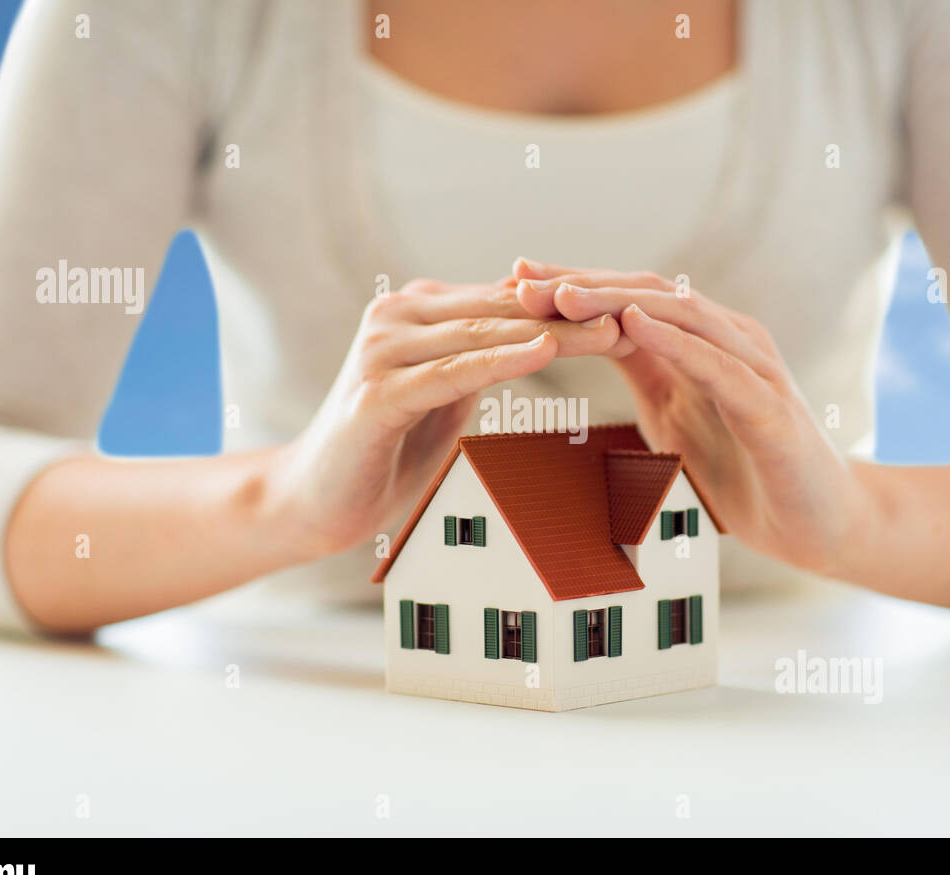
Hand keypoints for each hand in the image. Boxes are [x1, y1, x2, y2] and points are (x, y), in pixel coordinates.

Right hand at [264, 278, 620, 560]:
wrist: (313, 500)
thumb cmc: (386, 451)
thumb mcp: (444, 394)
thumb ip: (479, 358)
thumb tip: (541, 334)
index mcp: (416, 312)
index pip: (507, 300)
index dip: (568, 304)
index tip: (627, 309)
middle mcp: (395, 317)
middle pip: (502, 310)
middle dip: (572, 313)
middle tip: (636, 315)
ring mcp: (381, 352)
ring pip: (484, 334)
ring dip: (553, 333)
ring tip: (610, 332)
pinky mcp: (376, 394)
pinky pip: (451, 373)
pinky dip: (500, 361)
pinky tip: (543, 352)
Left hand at [512, 259, 873, 574]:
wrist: (817, 523)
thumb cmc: (744, 467)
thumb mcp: (673, 412)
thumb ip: (641, 370)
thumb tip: (583, 340)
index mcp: (699, 343)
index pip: (628, 300)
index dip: (572, 286)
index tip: (515, 278)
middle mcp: (728, 340)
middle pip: (646, 295)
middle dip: (580, 286)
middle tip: (520, 280)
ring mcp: (753, 368)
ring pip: (679, 317)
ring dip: (616, 302)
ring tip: (562, 294)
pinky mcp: (769, 407)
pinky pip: (717, 364)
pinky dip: (674, 340)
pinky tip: (634, 324)